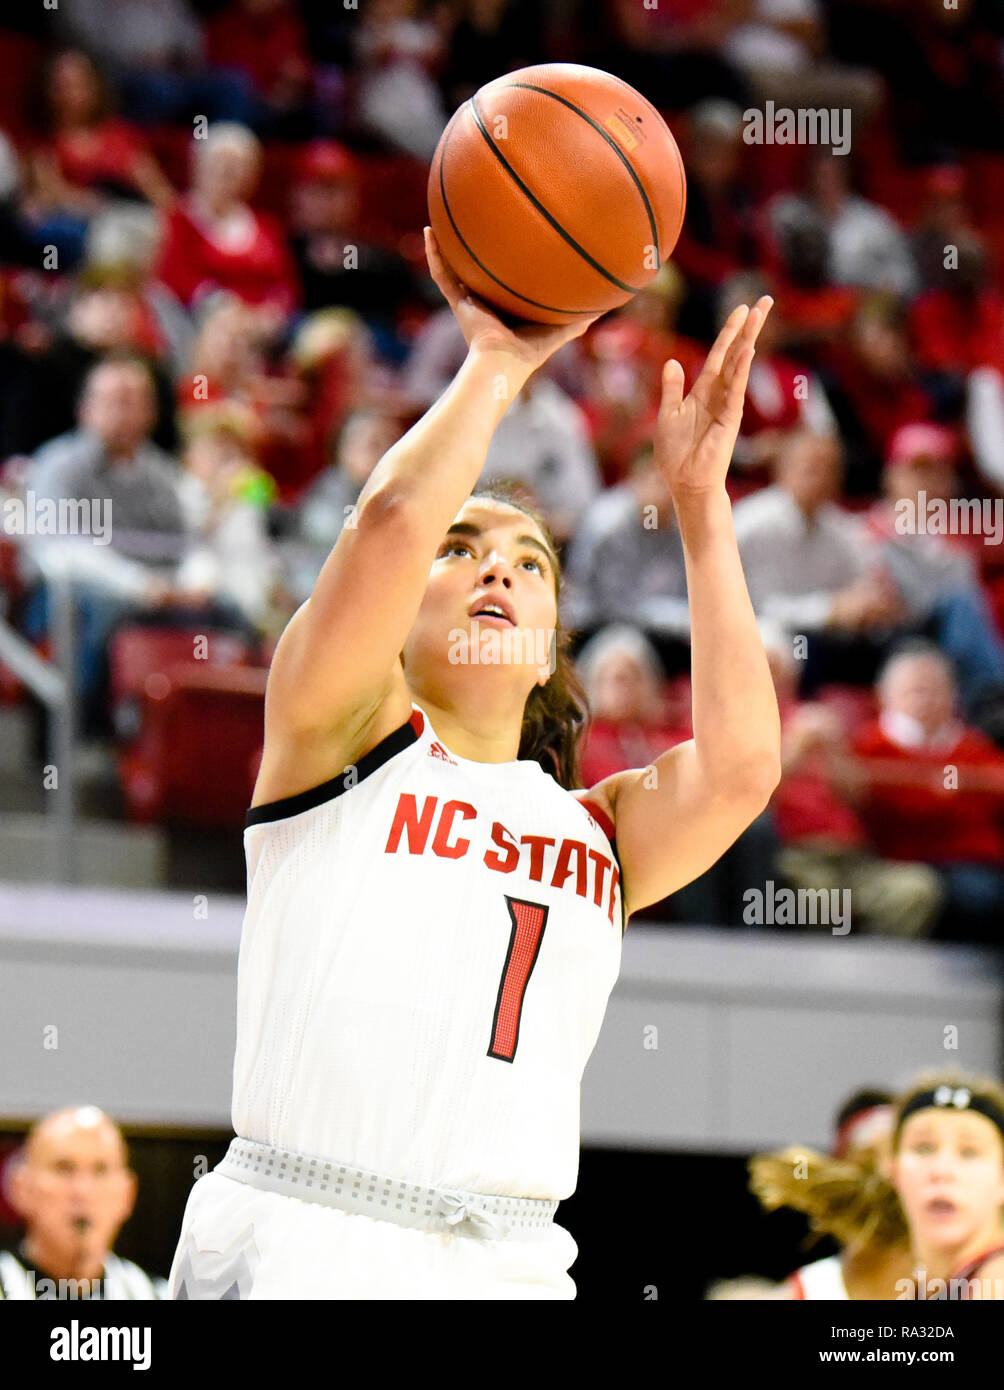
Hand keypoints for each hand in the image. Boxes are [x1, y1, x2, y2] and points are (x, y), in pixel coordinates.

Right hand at [423, 226, 602, 371]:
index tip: (505, 245)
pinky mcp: (458, 303)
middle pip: (475, 273)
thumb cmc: (529, 353)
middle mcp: (484, 303)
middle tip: (471, 227)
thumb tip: (604, 309)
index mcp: (504, 310)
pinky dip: (434, 255)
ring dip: (444, 248)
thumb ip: (578, 322)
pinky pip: (442, 275)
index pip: (501, 284)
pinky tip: (428, 232)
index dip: (502, 267)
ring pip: (453, 269)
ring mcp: (468, 302)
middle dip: (471, 254)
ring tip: (437, 224)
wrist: (504, 364)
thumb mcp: (557, 331)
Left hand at [654, 297, 772, 495]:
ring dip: (749, 338)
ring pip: (740, 364)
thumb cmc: (676, 454)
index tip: (741, 309)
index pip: (719, 354)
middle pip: (736, 352)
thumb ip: (671, 388)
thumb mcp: (667, 414)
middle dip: (748, 327)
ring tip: (760, 314)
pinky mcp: (730, 417)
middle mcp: (718, 392)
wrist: (685, 482)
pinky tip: (748, 350)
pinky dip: (741, 369)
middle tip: (764, 300)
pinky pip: (736, 388)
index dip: (729, 331)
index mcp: (702, 390)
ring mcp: (727, 403)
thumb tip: (671, 361)